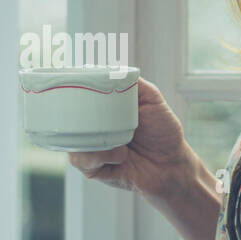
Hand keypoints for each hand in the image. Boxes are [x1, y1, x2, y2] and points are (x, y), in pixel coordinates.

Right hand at [67, 79, 195, 201]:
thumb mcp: (152, 100)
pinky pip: (81, 161)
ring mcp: (92, 149)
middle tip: (93, 113)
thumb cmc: (164, 134)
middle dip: (75, 115)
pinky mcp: (94, 169)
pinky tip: (120, 156)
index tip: (72, 85)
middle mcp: (94, 129)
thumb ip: (134, 84)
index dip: (72, 93)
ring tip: (119, 141)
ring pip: (71, 141)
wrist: (173, 165)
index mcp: (104, 111)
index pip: (78, 100)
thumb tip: (115, 70)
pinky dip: (99, 156)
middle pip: (68, 120)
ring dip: (93, 139)